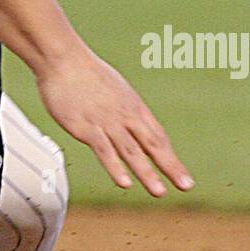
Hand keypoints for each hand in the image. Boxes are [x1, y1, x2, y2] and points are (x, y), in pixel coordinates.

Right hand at [36, 46, 193, 196]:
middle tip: (185, 186)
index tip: (184, 179)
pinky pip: (104, 150)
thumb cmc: (85, 72)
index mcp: (133, 107)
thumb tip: (130, 120)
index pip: (158, 137)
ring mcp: (107, 121)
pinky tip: (125, 183)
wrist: (64, 59)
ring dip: (146, 172)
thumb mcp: (114, 88)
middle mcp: (125, 115)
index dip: (171, 159)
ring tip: (159, 191)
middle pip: (152, 144)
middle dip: (170, 167)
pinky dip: (115, 166)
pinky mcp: (87, 126)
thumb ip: (124, 107)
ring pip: (131, 151)